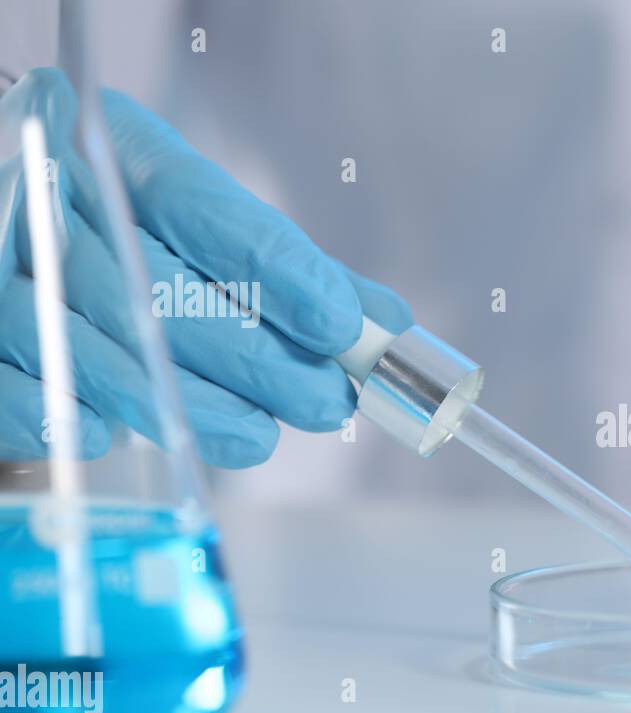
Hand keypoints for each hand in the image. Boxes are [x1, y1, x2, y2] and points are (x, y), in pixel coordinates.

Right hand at [0, 68, 410, 465]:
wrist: (23, 238)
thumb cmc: (131, 239)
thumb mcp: (206, 232)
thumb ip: (293, 274)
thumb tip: (385, 324)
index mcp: (112, 149)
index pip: (199, 202)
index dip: (276, 268)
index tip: (340, 326)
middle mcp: (44, 194)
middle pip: (151, 282)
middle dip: (250, 354)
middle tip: (321, 400)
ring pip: (86, 338)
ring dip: (179, 399)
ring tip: (256, 435)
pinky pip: (8, 382)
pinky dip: (61, 414)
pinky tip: (119, 437)